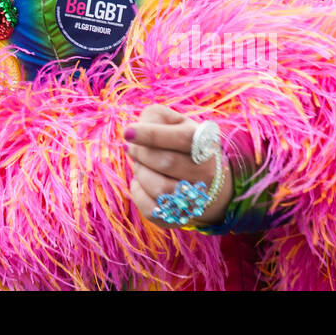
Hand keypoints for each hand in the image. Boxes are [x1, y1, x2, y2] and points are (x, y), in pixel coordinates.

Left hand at [125, 105, 233, 226]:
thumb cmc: (182, 144)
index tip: (127, 132)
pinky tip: (142, 182)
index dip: (151, 135)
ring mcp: (196, 198)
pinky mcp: (180, 217)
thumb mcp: (175, 122)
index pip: (181, 138)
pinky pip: (152, 210)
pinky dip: (139, 193)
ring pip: (159, 188)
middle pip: (166, 162)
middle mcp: (206, 172)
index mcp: (204, 142)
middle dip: (141, 153)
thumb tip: (134, 132)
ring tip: (141, 164)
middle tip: (133, 147)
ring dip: (141, 172)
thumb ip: (154, 117)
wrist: (209, 180)